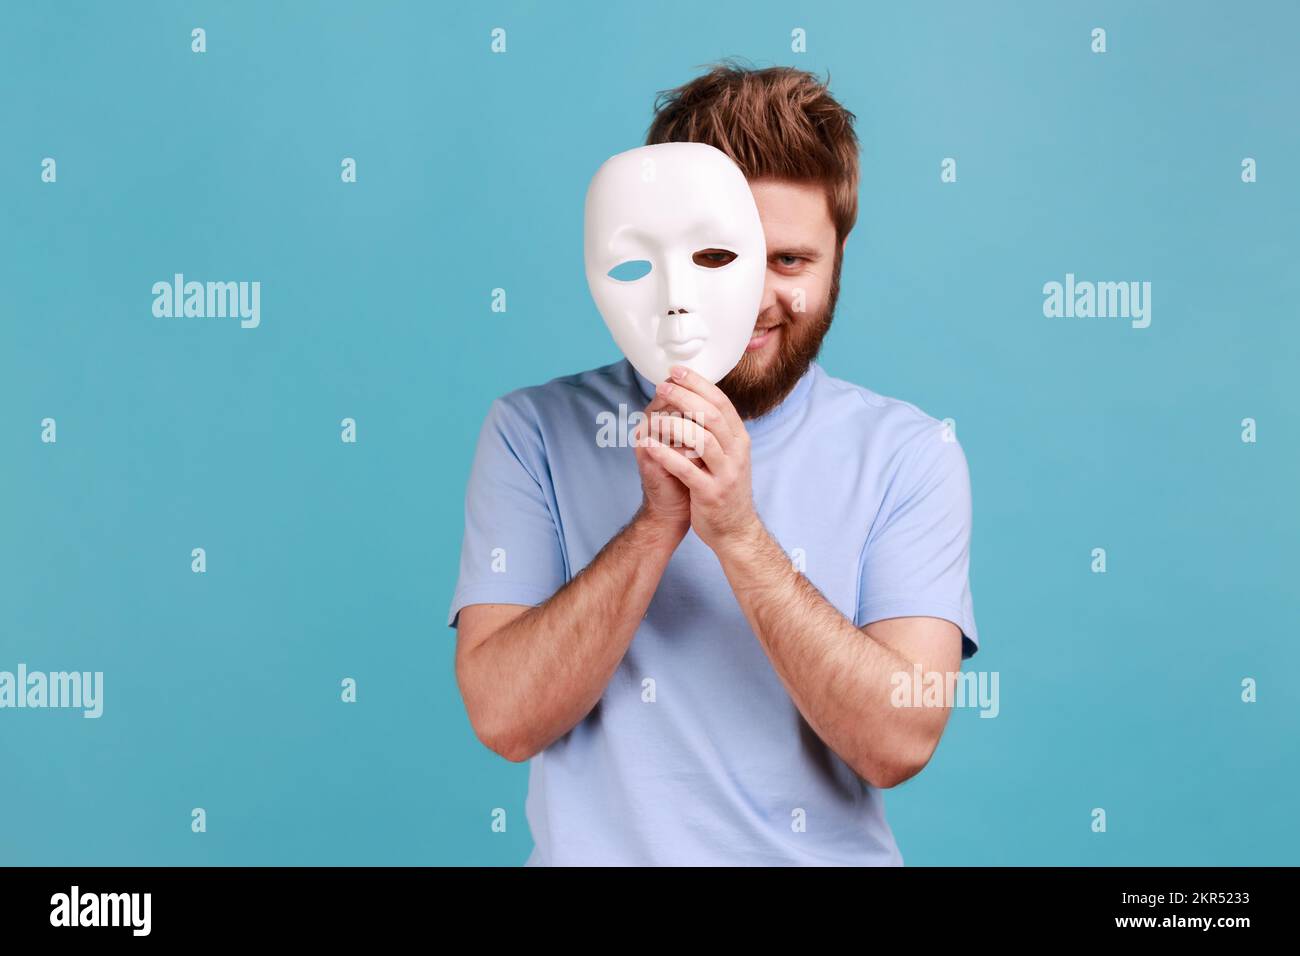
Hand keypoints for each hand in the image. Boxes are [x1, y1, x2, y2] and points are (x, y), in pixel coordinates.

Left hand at [641, 365, 761, 552]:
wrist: (735, 530)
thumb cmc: (723, 488)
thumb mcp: (727, 455)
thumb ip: (715, 431)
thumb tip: (694, 398)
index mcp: (739, 440)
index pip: (721, 403)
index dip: (698, 384)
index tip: (676, 371)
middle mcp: (736, 453)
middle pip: (712, 416)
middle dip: (685, 397)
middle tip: (662, 386)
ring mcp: (725, 473)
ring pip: (701, 440)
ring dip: (674, 424)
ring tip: (653, 417)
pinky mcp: (710, 493)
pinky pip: (687, 470)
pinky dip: (666, 455)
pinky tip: (649, 445)